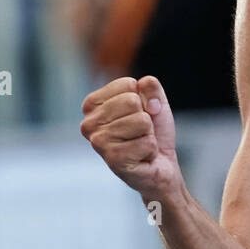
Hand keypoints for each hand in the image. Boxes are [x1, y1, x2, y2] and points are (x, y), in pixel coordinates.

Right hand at [80, 76, 182, 200]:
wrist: (160, 165)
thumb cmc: (153, 132)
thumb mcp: (155, 102)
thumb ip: (151, 86)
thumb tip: (144, 83)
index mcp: (93, 105)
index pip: (127, 84)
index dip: (143, 98)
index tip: (139, 114)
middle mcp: (89, 123)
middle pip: (132, 101)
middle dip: (146, 117)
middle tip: (141, 132)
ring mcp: (98, 142)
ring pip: (141, 121)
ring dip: (149, 134)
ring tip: (140, 143)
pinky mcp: (113, 159)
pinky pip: (147, 142)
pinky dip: (151, 149)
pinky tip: (141, 157)